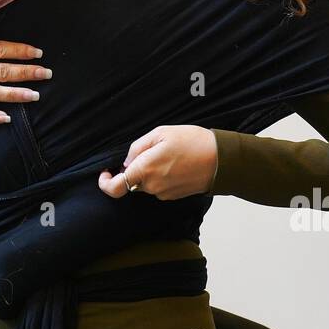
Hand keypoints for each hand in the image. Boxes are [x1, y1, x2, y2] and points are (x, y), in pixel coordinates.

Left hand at [98, 125, 218, 200]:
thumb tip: (127, 161)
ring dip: (150, 171)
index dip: (106, 183)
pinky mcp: (174, 196)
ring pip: (146, 183)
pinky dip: (162, 176)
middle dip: (136, 167)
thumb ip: (138, 147)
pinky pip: (159, 186)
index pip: (115, 188)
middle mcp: (152, 186)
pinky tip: (176, 163)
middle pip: (132, 181)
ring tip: (169, 153)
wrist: (222, 160)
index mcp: (144, 170)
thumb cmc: (193, 142)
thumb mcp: (161, 133)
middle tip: (152, 149)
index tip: (106, 173)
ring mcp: (164, 193)